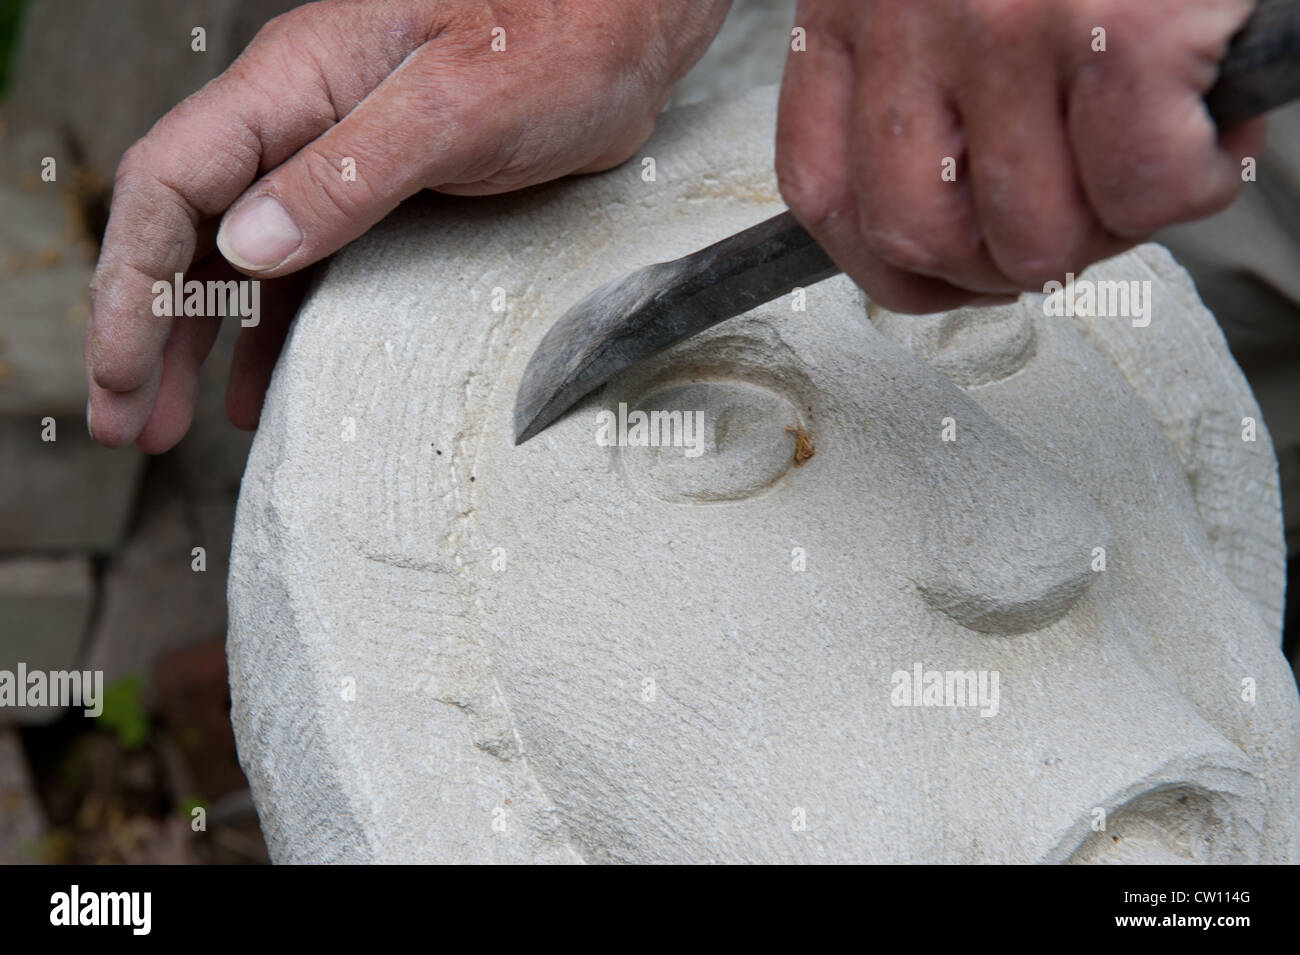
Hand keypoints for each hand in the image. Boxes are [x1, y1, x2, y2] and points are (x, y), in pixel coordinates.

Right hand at [86, 0, 729, 449]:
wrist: (628, 28)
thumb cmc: (557, 39)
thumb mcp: (455, 105)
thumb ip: (349, 171)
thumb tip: (247, 245)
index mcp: (294, 85)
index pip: (171, 187)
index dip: (132, 285)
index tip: (119, 372)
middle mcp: (301, 123)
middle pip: (185, 232)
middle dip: (143, 329)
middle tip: (122, 422)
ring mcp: (340, 161)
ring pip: (236, 262)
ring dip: (194, 342)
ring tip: (163, 422)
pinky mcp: (387, 197)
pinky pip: (303, 274)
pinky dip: (270, 334)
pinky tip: (256, 386)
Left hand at [775, 0, 1265, 312]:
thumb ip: (912, 59)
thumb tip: (956, 195)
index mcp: (851, 0)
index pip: (823, 193)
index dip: (889, 267)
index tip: (943, 275)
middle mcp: (913, 15)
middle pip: (919, 238)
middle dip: (1004, 265)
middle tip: (1077, 220)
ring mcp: (1010, 24)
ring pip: (1032, 236)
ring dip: (1106, 231)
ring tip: (1153, 162)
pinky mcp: (1122, 28)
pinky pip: (1145, 190)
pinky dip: (1190, 189)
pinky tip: (1211, 136)